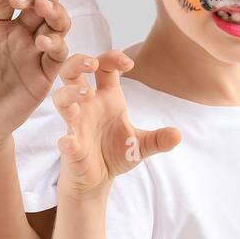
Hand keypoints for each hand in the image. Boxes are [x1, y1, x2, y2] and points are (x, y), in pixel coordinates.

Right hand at [52, 51, 179, 199]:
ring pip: (61, 98)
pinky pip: (65, 139)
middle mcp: (88, 106)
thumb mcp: (141, 145)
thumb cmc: (116, 153)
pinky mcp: (71, 146)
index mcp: (107, 98)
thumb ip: (158, 139)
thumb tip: (178, 136)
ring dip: (70, 92)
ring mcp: (76, 124)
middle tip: (91, 63)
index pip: (104, 67)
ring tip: (87, 93)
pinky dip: (67, 140)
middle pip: (72, 72)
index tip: (129, 64)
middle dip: (78, 61)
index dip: (113, 58)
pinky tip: (70, 142)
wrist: (99, 180)